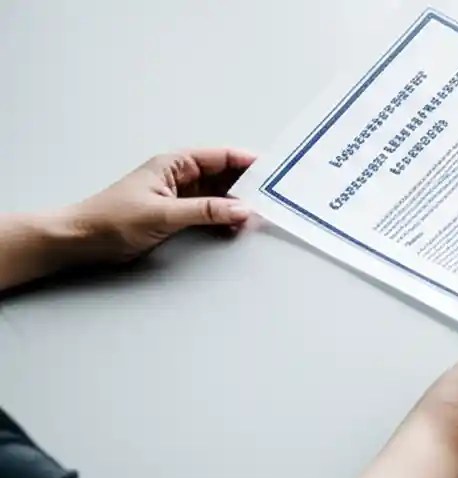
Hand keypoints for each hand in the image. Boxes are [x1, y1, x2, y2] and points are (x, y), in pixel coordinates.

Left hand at [61, 148, 256, 266]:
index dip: (249, 162)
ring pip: (221, 195)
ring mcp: (181, 196)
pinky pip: (212, 212)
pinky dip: (226, 218)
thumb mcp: (163, 214)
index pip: (221, 157)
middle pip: (226, 175)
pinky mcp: (179, 215)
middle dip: (249, 185)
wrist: (82, 241)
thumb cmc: (112, 219)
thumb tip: (243, 209)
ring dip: (239, 204)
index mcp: (175, 164)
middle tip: (272, 198)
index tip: (274, 172)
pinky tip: (236, 227)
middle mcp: (181, 177)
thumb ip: (206, 211)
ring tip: (258, 215)